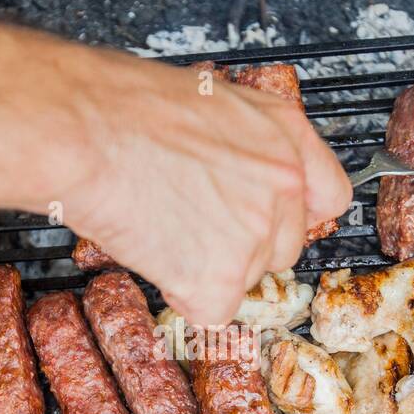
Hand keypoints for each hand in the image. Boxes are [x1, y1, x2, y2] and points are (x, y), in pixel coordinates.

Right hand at [58, 48, 350, 324]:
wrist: (84, 131)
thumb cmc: (120, 107)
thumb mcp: (207, 104)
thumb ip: (241, 145)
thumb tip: (232, 170)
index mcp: (285, 135)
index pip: (329, 197)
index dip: (292, 214)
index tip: (269, 220)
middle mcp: (283, 185)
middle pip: (283, 249)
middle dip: (240, 247)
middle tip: (190, 222)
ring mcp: (256, 234)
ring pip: (243, 280)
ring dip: (204, 268)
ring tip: (160, 225)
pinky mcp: (221, 278)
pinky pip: (211, 310)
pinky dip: (181, 293)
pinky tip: (154, 252)